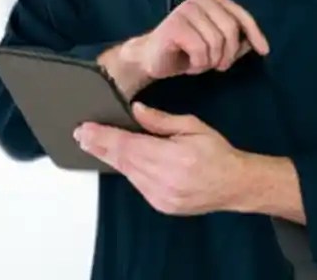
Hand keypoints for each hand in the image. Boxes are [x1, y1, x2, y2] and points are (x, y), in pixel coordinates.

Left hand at [75, 103, 250, 215]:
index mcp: (173, 158)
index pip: (128, 145)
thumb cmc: (216, 152)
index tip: (85, 129)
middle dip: (100, 146)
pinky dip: (128, 170)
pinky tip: (121, 159)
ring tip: (94, 143)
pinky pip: (137, 184)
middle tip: (80, 134)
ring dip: (110, 158)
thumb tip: (134, 110)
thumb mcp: (192, 126)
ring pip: (128, 173)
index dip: (104, 137)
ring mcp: (161, 197)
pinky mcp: (161, 205)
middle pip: (123, 161)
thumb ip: (160, 120)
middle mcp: (164, 180)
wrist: (236, 185)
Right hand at [118, 0, 269, 86]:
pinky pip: (200, 50)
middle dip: (228, 54)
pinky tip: (189, 64)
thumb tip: (255, 44)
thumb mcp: (216, 46)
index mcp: (212, 0)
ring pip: (216, 42)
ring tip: (199, 63)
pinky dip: (198, 64)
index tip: (263, 51)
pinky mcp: (174, 25)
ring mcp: (186, 10)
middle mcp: (200, 0)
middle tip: (218, 67)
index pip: (241, 15)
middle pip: (231, 30)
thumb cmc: (185, 51)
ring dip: (210, 61)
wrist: (150, 59)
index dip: (255, 34)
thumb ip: (235, 42)